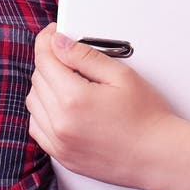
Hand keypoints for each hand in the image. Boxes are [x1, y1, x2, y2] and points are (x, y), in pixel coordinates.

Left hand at [26, 22, 178, 189]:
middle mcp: (60, 123)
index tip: (53, 33)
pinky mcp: (62, 156)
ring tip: (67, 79)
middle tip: (66, 53)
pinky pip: (37, 128)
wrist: (156, 155)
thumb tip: (60, 43)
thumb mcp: (120, 75)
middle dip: (48, 60)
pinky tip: (60, 105)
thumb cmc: (146, 117)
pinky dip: (43, 112)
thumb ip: (85, 56)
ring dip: (44, 86)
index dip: (46, 41)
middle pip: (37, 79)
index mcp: (74, 99)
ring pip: (33, 103)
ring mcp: (59, 142)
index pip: (44, 60)